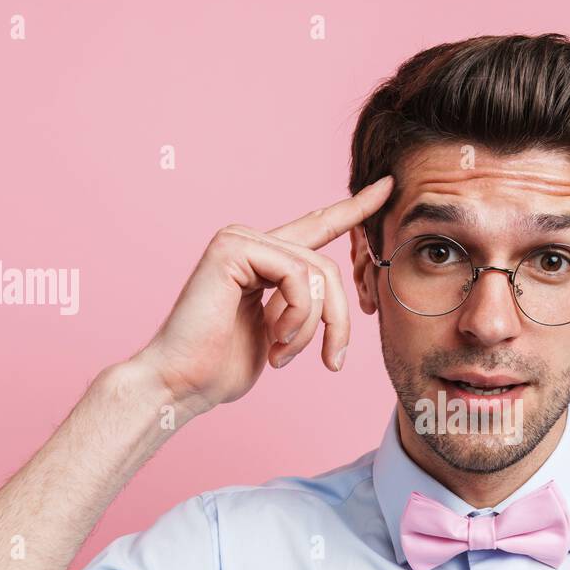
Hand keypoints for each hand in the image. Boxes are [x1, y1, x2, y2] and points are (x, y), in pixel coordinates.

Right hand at [134, 175, 393, 414]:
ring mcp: (240, 238)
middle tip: (333, 360)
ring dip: (312, 328)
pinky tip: (273, 341)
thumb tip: (331, 295)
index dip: (354, 208)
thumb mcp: (280, 334)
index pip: (318, 226)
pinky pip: (298, 278)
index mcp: (264, 257)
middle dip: (339, 320)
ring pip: (318, 275)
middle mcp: (251, 239)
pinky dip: (296, 318)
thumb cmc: (221, 366)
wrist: (180, 382)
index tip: (388, 187)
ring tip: (283, 354)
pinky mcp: (234, 247)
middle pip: (329, 267)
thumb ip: (303, 306)